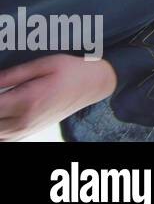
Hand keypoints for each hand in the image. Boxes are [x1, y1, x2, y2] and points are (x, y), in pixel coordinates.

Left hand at [0, 55, 116, 140]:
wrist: (94, 85)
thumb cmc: (70, 70)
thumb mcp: (44, 64)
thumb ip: (13, 74)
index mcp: (27, 101)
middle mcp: (25, 120)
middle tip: (1, 92)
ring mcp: (27, 129)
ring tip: (4, 101)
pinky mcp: (30, 132)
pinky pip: (4, 138)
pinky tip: (3, 115)